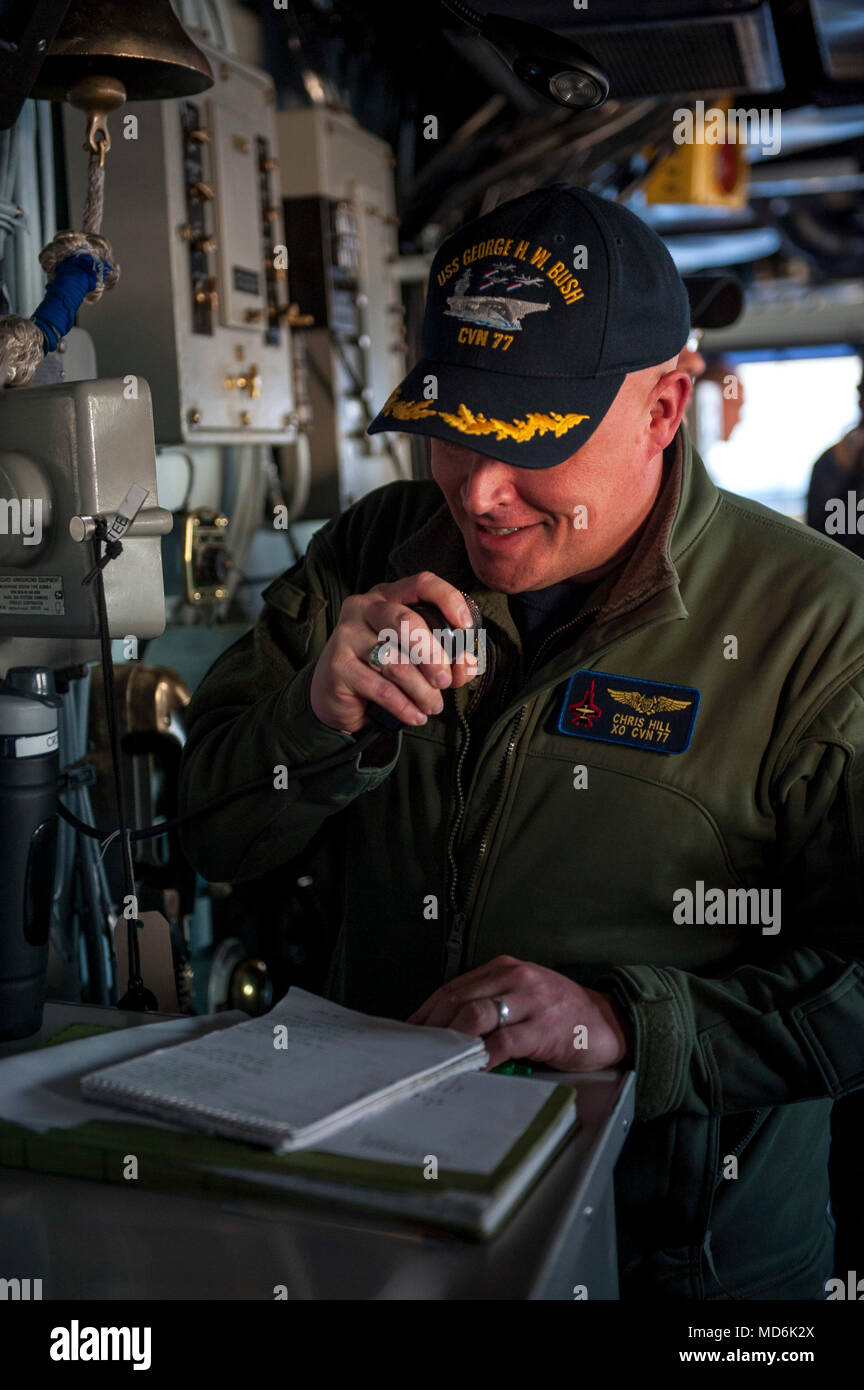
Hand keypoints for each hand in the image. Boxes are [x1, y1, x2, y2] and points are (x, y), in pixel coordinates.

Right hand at [309, 570, 478, 733]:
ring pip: (395, 661)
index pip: (421, 583)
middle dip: (433, 656)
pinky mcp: (338, 665)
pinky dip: (404, 706)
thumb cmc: (382, 670)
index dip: (448, 600)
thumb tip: (467, 665)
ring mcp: (347, 634)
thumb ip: (447, 660)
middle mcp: (365, 608)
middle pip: (406, 622)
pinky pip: (380, 687)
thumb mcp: (417, 659)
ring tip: (432, 706)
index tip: (465, 626)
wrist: (336, 695)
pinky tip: (415, 715)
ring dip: (421, 690)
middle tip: (445, 680)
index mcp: (389, 597)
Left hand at [407, 955, 629, 1071]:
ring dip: (452, 1040)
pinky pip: (503, 1043)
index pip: (453, 987)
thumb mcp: (522, 998)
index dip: (427, 1012)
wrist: (610, 1022)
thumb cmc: (561, 1015)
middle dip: (431, 1028)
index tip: (410, 1034)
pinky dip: (482, 1057)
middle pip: (457, 999)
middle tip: (416, 1053)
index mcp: (503, 968)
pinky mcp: (544, 1028)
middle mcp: (514, 978)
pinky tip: (472, 1069)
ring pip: (475, 1015)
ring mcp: (530, 1001)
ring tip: (437, 1060)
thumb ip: (490, 1004)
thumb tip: (447, 1031)